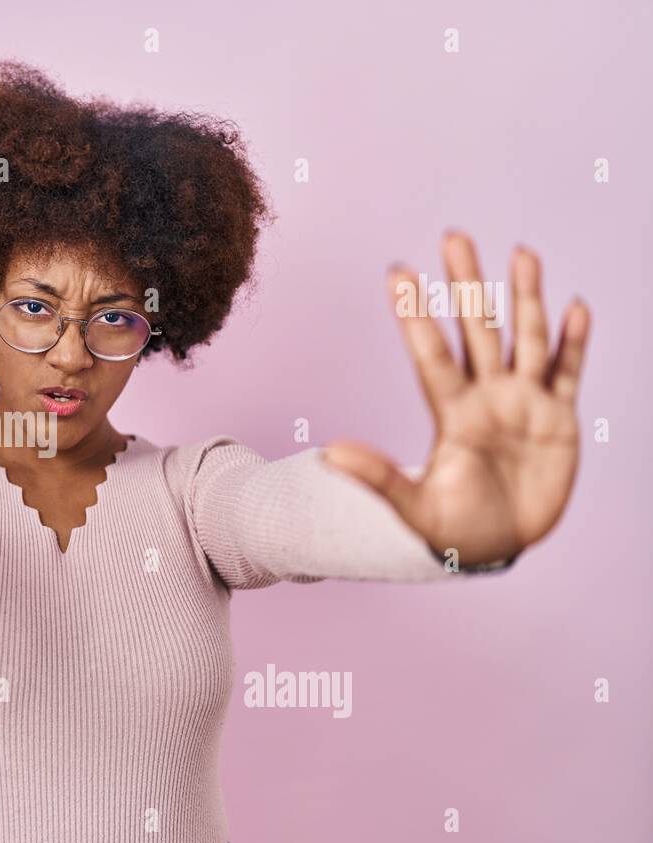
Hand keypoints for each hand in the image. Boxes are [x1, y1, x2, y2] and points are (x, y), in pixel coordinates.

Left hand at [322, 232, 591, 565]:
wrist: (498, 547)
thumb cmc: (453, 530)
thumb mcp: (413, 508)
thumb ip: (378, 478)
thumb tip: (328, 455)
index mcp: (451, 414)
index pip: (431, 354)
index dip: (415, 315)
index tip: (396, 273)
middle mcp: (486, 397)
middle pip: (476, 329)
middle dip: (466, 284)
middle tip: (453, 235)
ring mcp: (523, 403)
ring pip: (524, 338)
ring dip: (525, 297)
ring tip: (521, 253)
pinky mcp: (559, 418)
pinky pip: (567, 372)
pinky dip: (573, 343)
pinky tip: (574, 307)